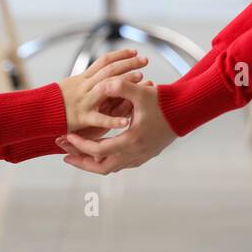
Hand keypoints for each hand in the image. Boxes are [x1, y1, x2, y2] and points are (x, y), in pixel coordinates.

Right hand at [56, 48, 148, 133]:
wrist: (37, 112)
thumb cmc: (53, 102)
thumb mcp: (69, 86)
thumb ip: (85, 81)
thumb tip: (100, 74)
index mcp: (83, 78)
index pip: (103, 61)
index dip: (120, 55)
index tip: (135, 51)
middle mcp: (84, 86)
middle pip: (109, 70)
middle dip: (128, 63)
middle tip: (145, 60)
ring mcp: (84, 101)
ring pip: (106, 88)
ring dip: (125, 82)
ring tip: (141, 79)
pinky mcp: (82, 118)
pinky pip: (99, 119)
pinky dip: (113, 120)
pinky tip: (126, 121)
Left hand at [57, 78, 175, 173]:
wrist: (187, 110)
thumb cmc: (165, 102)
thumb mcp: (141, 92)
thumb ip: (120, 86)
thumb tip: (102, 83)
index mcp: (132, 141)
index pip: (98, 151)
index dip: (80, 146)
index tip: (67, 138)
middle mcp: (136, 153)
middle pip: (101, 168)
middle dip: (81, 161)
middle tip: (65, 155)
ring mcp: (141, 156)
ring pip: (111, 167)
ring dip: (92, 161)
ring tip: (78, 153)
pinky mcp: (145, 154)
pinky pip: (120, 163)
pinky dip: (106, 159)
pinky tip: (98, 151)